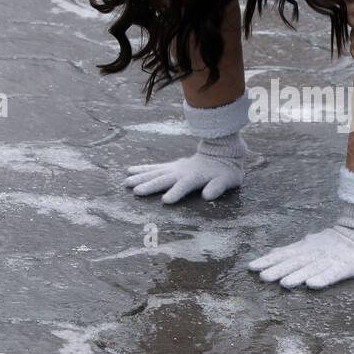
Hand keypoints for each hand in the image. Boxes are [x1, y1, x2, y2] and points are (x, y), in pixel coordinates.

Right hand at [124, 133, 245, 203]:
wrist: (222, 152)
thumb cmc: (226, 171)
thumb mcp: (228, 180)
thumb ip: (218, 187)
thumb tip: (208, 196)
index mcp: (195, 177)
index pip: (184, 186)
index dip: (176, 193)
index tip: (166, 201)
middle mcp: (182, 171)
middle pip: (164, 179)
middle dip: (150, 185)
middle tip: (136, 192)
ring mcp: (175, 167)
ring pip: (155, 172)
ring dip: (141, 177)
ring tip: (126, 182)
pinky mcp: (171, 166)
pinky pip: (154, 167)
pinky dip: (142, 168)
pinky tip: (129, 170)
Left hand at [248, 203, 353, 288]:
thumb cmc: (333, 241)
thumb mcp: (309, 243)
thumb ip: (292, 250)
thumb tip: (272, 253)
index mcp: (305, 248)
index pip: (284, 255)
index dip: (268, 261)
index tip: (251, 267)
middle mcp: (314, 254)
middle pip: (295, 263)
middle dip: (279, 269)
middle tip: (263, 277)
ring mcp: (329, 260)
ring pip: (311, 269)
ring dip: (298, 276)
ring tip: (284, 284)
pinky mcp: (344, 267)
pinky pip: (333, 274)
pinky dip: (323, 278)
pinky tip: (312, 284)